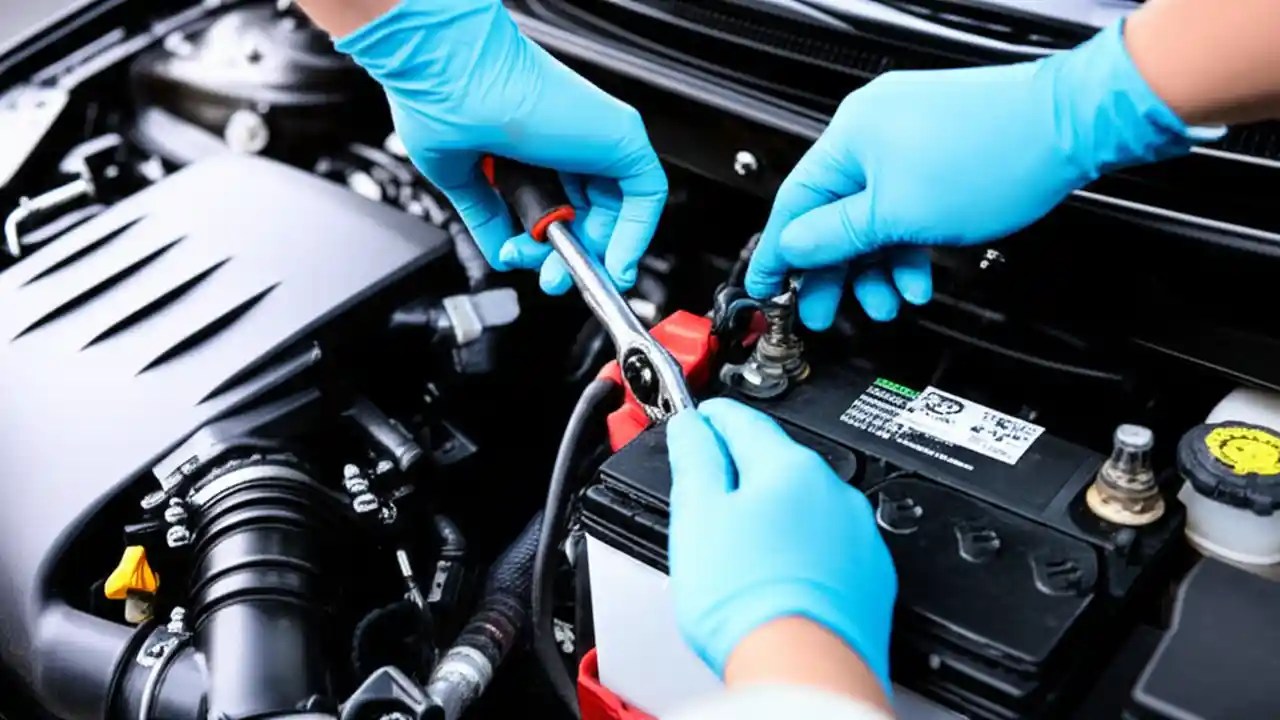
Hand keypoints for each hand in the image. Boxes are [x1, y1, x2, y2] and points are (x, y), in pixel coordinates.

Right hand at [335, 0, 666, 293]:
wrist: (442, 69)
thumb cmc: (439, 98)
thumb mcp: (463, 175)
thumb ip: (487, 214)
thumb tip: (498, 251)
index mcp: (537, 143)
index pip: (564, 206)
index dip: (552, 245)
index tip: (535, 267)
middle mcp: (572, 138)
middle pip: (593, 215)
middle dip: (569, 256)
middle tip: (546, 276)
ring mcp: (597, 136)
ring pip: (620, 212)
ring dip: (593, 255)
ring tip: (555, 270)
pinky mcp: (620, 135)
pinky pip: (647, 196)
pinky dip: (635, 237)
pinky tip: (611, 264)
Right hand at [665, 399, 896, 693]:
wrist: (805, 670)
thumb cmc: (750, 600)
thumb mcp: (697, 515)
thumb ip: (694, 459)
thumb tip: (692, 426)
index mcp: (789, 466)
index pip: (742, 420)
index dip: (710, 418)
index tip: (697, 421)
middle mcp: (833, 492)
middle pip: (774, 464)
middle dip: (740, 474)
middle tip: (705, 503)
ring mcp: (857, 535)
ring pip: (803, 508)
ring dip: (772, 517)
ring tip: (739, 554)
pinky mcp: (869, 576)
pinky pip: (827, 548)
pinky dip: (800, 553)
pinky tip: (775, 578)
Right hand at [746, 22, 1215, 329]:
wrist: (1073, 128)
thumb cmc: (995, 156)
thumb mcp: (896, 214)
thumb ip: (835, 237)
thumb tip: (793, 249)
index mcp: (850, 136)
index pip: (793, 204)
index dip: (779, 255)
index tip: (768, 288)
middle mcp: (873, 131)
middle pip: (833, 215)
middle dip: (834, 272)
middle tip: (826, 312)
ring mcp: (908, 140)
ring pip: (872, 217)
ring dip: (876, 267)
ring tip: (886, 302)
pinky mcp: (939, 153)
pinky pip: (904, 207)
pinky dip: (906, 245)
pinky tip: (916, 275)